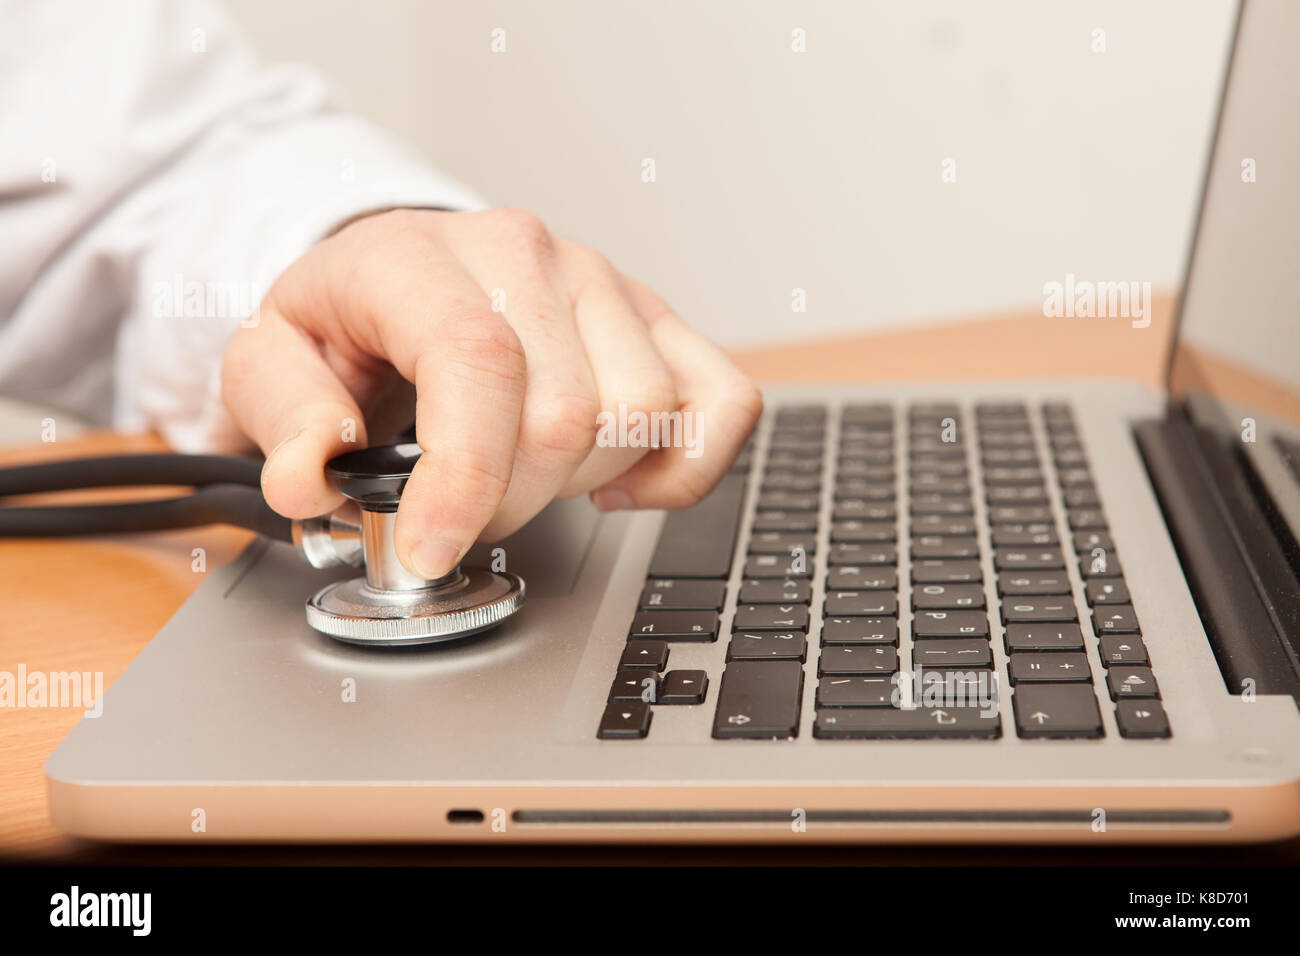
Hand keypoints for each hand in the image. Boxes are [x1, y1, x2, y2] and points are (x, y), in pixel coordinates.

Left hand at [221, 208, 761, 579]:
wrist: (405, 272)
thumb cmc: (347, 323)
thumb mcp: (271, 359)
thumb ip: (278, 415)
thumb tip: (312, 476)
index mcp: (421, 256)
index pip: (477, 362)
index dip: (467, 477)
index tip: (432, 549)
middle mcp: (528, 256)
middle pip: (567, 413)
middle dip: (511, 500)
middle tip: (461, 512)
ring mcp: (606, 283)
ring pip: (644, 415)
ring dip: (582, 484)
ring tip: (525, 480)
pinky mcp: (660, 320)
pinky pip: (724, 402)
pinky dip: (681, 468)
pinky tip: (613, 480)